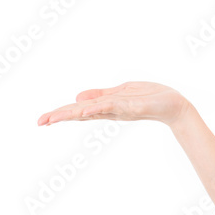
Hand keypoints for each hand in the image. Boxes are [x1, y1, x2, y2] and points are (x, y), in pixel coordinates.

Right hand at [37, 81, 189, 127]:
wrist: (175, 105)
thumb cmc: (150, 97)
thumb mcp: (122, 92)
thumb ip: (101, 95)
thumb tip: (78, 97)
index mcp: (106, 106)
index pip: (79, 109)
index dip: (60, 113)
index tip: (42, 120)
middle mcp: (110, 110)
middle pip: (80, 113)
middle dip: (60, 116)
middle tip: (40, 122)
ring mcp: (120, 109)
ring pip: (92, 111)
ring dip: (73, 114)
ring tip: (54, 117)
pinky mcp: (132, 106)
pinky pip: (112, 107)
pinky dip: (98, 108)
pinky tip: (85, 110)